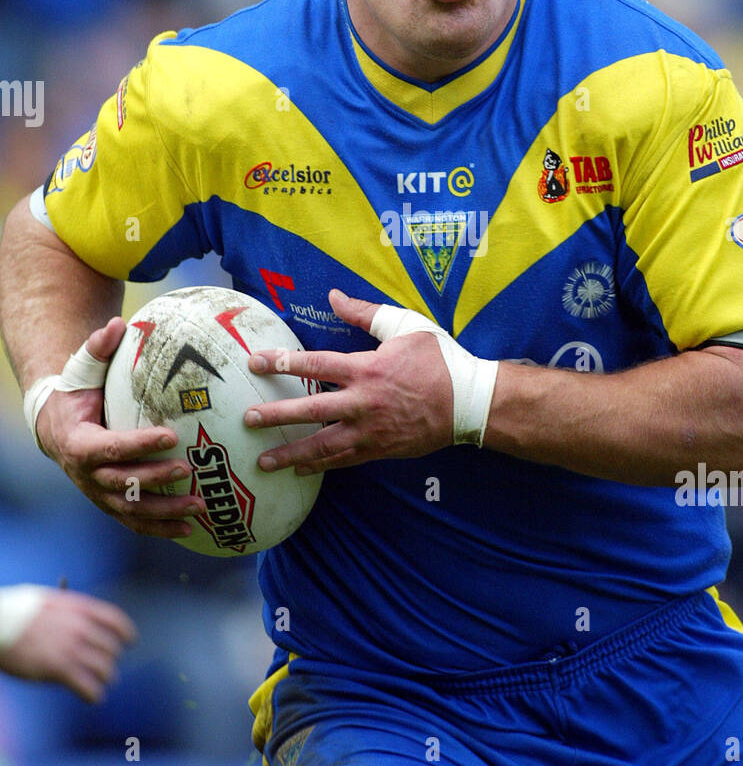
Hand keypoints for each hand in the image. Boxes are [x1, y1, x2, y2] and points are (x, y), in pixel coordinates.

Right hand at [0, 588, 136, 702]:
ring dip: (105, 679)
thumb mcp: (46, 600)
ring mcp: (71, 648)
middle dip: (110, 660)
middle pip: (112, 648)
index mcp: (78, 608)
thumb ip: (66, 610)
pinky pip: (89, 687)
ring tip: (99, 684)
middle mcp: (80, 627)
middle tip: (104, 669)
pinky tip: (91, 697)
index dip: (126, 633)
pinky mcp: (59, 670)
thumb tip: (80, 619)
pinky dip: (93, 695)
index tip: (130, 642)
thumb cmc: (14, 613)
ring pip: (106, 670)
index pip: (115, 620)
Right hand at [36, 317, 203, 538]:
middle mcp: (88, 476)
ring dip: (166, 513)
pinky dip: (162, 529)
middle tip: (190, 469)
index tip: (170, 435)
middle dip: (157, 479)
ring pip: (133, 510)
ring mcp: (99, 495)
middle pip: (123, 483)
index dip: (140, 444)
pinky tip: (193, 529)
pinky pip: (137, 522)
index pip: (112, 447)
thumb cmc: (77, 395)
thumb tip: (118, 323)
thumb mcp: (81, 371)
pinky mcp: (111, 506)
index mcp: (80, 444)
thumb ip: (98, 348)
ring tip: (201, 508)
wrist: (56, 429)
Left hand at [243, 290, 453, 473]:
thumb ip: (364, 312)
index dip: (282, 362)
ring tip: (262, 460)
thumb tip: (332, 295)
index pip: (314, 364)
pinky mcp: (380, 449)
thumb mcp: (404, 326)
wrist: (470, 402)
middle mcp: (363, 402)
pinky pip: (344, 460)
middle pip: (310, 411)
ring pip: (323, 445)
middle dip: (276, 415)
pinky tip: (299, 470)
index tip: (255, 362)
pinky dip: (320, 466)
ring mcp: (371, 430)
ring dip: (291, 453)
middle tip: (248, 419)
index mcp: (366, 368)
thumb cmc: (439, 360)